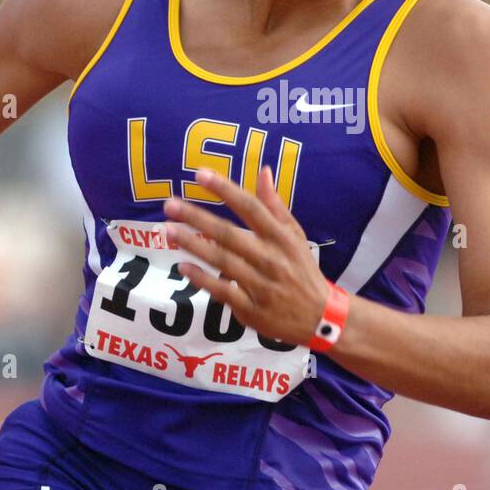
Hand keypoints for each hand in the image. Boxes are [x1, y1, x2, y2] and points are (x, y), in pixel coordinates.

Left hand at [163, 165, 328, 346]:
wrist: (321, 318)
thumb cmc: (303, 270)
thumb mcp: (295, 235)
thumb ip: (275, 205)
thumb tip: (263, 171)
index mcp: (281, 237)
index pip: (251, 207)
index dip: (225, 189)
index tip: (200, 174)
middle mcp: (271, 258)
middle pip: (230, 234)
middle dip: (198, 218)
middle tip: (169, 205)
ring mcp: (261, 285)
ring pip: (222, 262)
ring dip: (193, 245)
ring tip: (168, 230)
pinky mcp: (251, 309)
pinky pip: (223, 291)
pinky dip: (202, 279)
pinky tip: (183, 266)